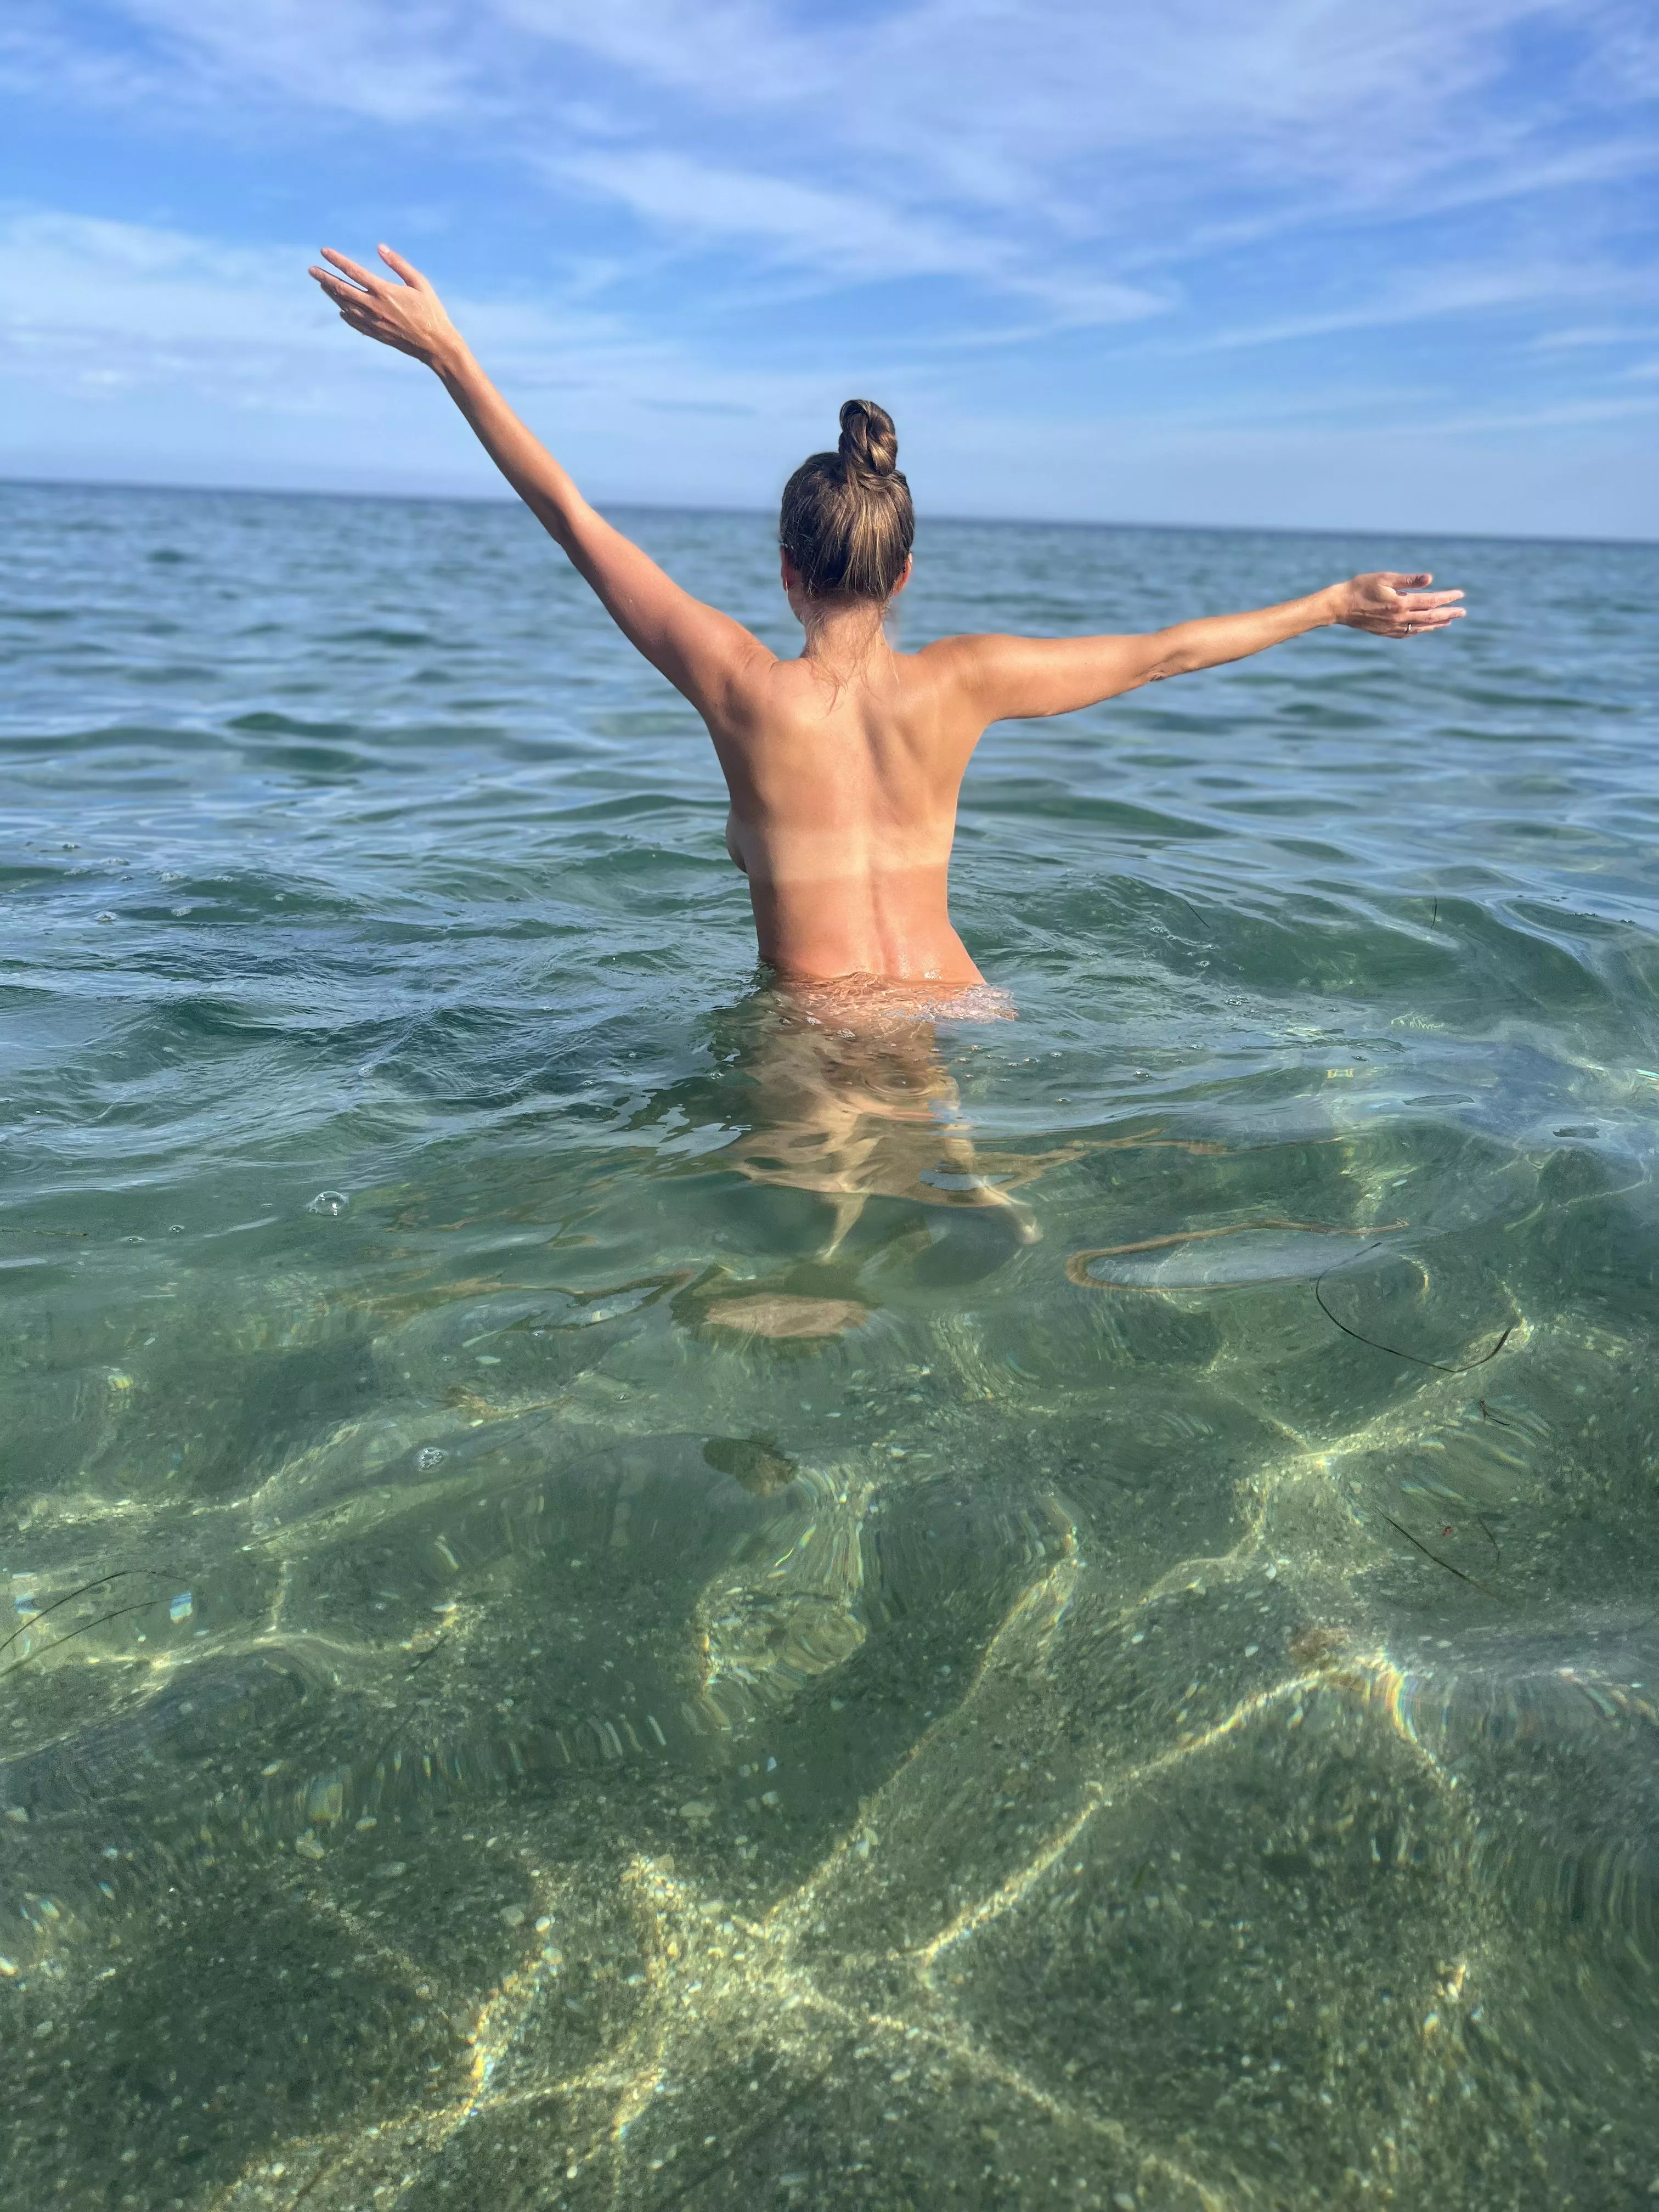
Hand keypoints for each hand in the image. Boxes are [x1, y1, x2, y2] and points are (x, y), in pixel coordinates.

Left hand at [308, 245, 461, 370]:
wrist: (436, 346)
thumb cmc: (432, 312)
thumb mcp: (420, 283)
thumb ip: (399, 264)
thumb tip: (380, 248)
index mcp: (385, 291)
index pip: (353, 272)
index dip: (337, 260)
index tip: (324, 252)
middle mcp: (375, 307)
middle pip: (342, 289)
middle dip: (324, 278)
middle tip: (311, 269)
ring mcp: (374, 323)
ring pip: (345, 305)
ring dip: (332, 294)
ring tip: (322, 284)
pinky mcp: (377, 334)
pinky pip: (355, 322)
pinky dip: (346, 313)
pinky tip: (341, 309)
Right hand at [1335, 572, 1464, 637]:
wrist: (1340, 606)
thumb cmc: (1361, 587)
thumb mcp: (1385, 578)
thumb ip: (1408, 580)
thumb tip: (1430, 578)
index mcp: (1401, 603)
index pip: (1431, 601)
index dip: (1447, 598)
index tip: (1460, 594)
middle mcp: (1400, 618)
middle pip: (1430, 616)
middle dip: (1448, 613)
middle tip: (1463, 612)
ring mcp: (1393, 628)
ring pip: (1421, 627)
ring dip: (1437, 624)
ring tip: (1449, 621)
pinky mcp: (1386, 632)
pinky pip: (1408, 634)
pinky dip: (1421, 631)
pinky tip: (1425, 628)